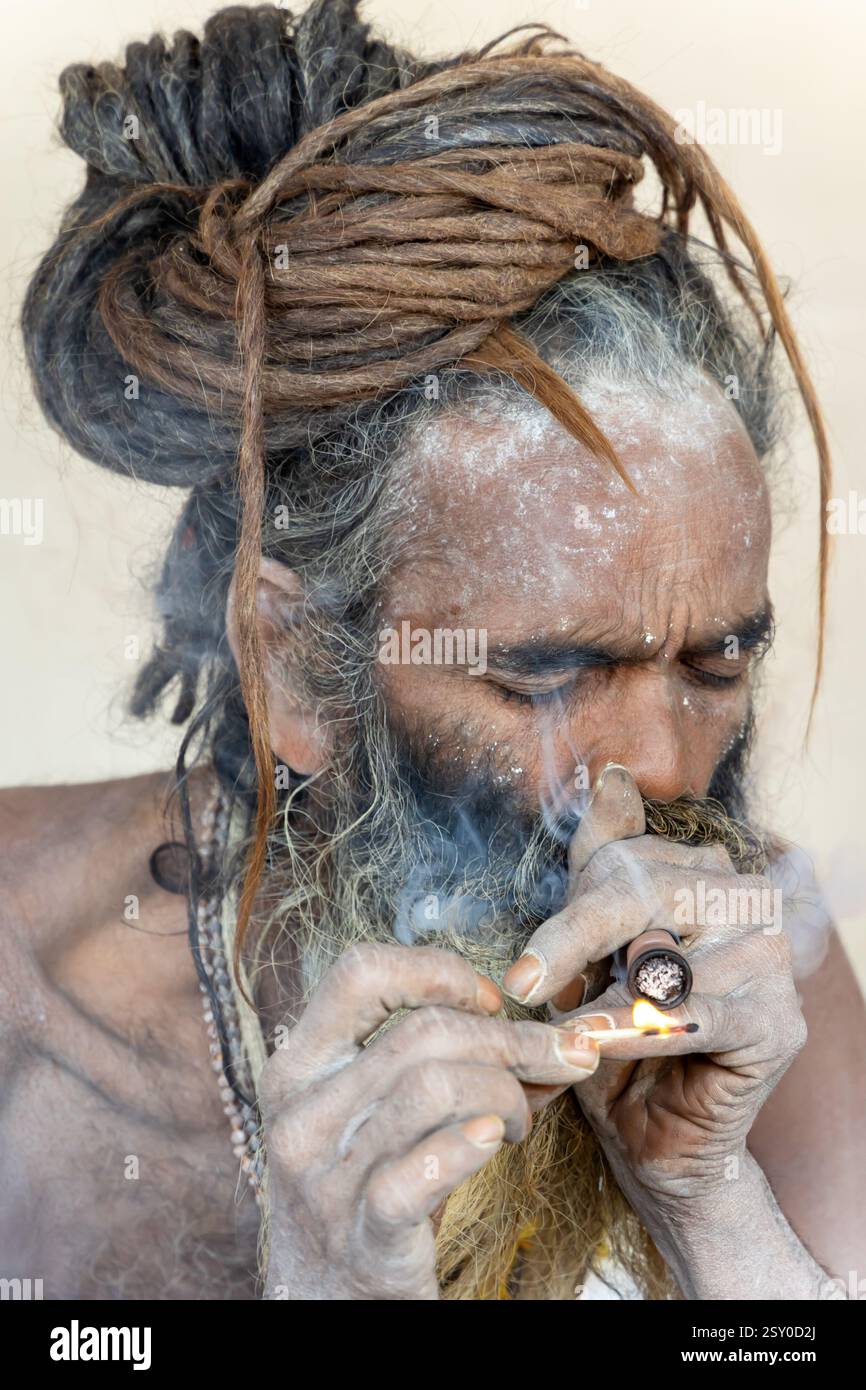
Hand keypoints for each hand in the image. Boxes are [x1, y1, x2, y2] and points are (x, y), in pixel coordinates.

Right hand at [258, 941, 599, 1299]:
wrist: (323, 1307)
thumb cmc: (361, 1193)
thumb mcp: (375, 1117)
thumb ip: (436, 1065)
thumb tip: (541, 1032)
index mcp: (298, 1068)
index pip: (359, 972)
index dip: (437, 972)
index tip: (490, 1002)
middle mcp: (300, 1114)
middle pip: (423, 1032)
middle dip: (512, 1038)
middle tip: (559, 1059)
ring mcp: (324, 1180)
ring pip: (433, 1088)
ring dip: (504, 1092)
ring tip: (519, 1119)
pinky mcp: (363, 1241)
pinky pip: (420, 1173)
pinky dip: (469, 1147)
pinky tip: (493, 1141)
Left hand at [502, 765, 806, 1217]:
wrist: (651, 1139)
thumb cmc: (613, 1034)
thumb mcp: (593, 944)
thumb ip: (601, 860)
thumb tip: (611, 774)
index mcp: (705, 871)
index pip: (627, 862)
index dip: (571, 913)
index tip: (526, 969)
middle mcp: (749, 901)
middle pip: (648, 893)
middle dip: (578, 941)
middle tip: (527, 987)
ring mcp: (770, 960)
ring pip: (665, 958)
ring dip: (603, 1002)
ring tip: (571, 1037)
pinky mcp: (778, 1021)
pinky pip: (692, 1015)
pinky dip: (635, 1031)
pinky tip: (594, 1045)